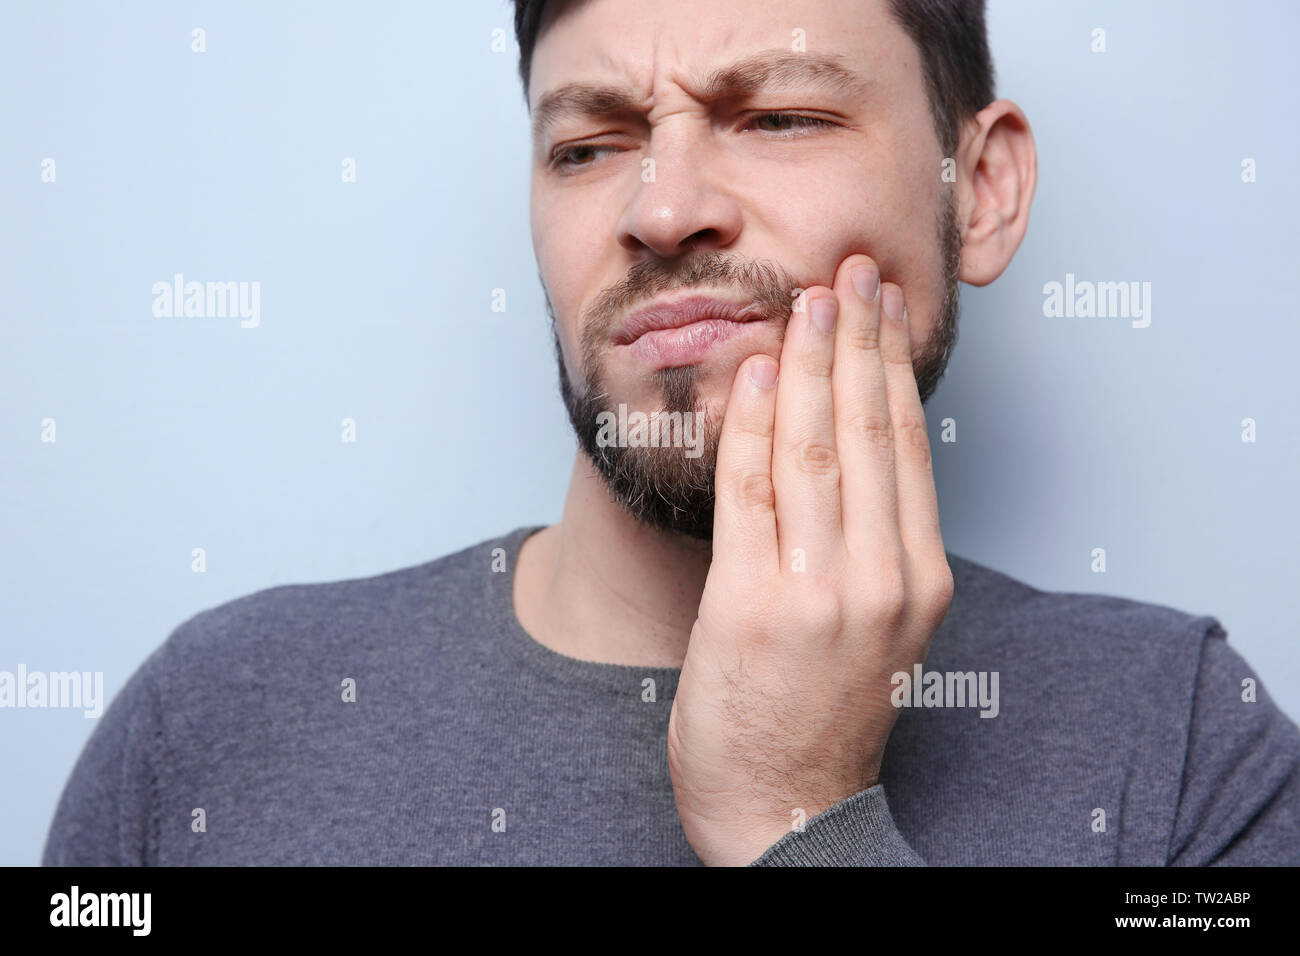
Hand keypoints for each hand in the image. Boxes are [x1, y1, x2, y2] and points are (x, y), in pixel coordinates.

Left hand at [667, 253, 953, 865]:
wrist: (788, 815)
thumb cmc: (823, 716)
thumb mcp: (875, 629)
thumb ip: (870, 547)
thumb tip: (845, 457)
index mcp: (919, 580)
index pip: (908, 448)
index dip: (893, 368)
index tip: (883, 309)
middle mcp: (883, 579)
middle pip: (868, 433)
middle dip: (857, 341)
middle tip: (851, 271)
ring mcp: (821, 592)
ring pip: (815, 448)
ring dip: (808, 363)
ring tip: (807, 301)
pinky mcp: (755, 606)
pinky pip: (752, 492)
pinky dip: (752, 424)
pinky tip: (752, 373)